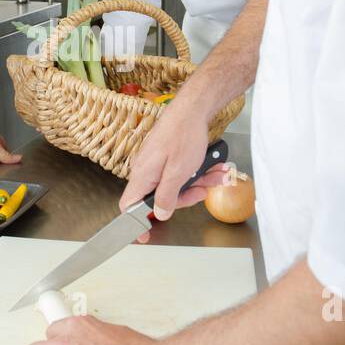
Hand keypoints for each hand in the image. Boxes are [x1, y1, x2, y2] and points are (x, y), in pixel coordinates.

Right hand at [119, 101, 230, 235]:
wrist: (192, 109)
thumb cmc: (182, 136)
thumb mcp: (177, 173)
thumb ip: (166, 197)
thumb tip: (159, 214)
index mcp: (142, 176)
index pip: (129, 206)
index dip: (136, 222)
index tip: (144, 235)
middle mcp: (146, 170)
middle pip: (159, 197)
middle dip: (185, 197)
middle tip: (201, 192)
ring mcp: (156, 163)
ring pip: (174, 184)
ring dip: (197, 182)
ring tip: (216, 175)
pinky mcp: (167, 157)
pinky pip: (180, 172)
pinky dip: (197, 172)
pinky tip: (213, 166)